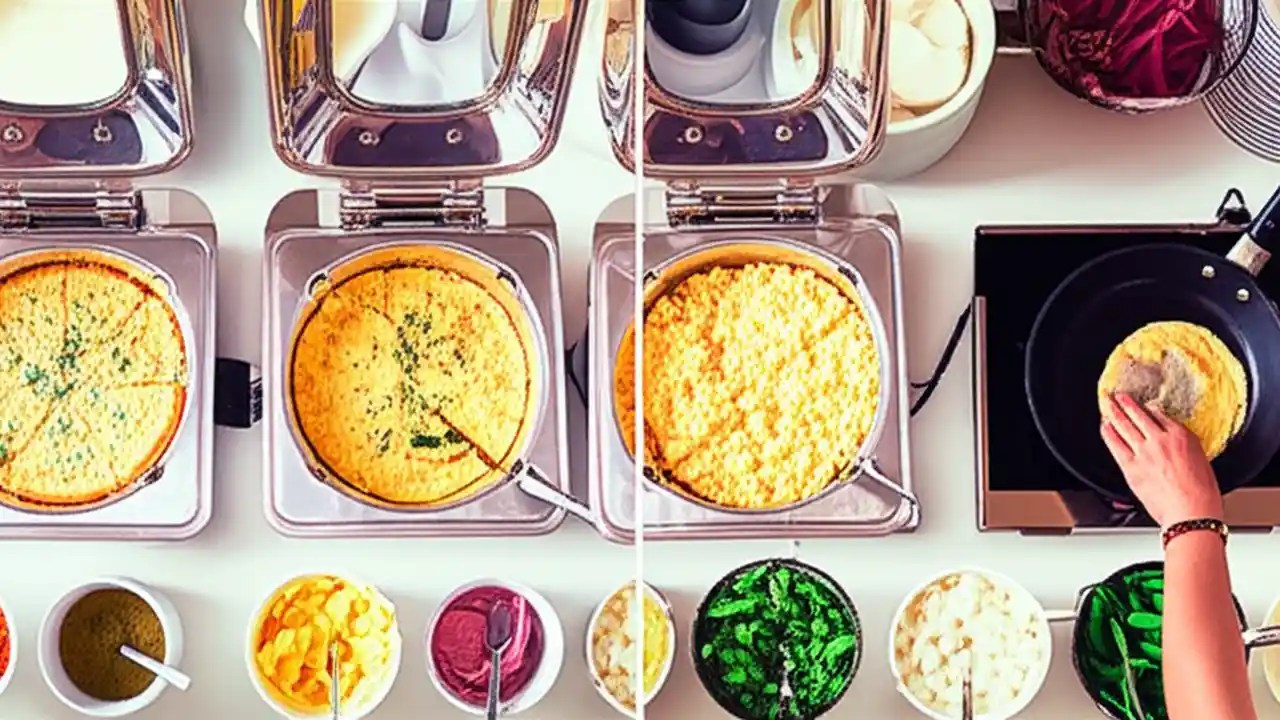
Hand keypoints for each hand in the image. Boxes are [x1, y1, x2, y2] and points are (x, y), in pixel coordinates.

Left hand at [1100, 393, 1223, 526]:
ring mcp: (1143, 451)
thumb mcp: (1201, 461)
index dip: (1148, 409)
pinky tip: (1104, 427)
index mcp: (1182, 437)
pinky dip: (1108, 432)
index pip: (1160, 416)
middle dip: (1126, 403)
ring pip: (1124, 425)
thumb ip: (1185, 450)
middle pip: (1138, 415)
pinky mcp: (1130, 465)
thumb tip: (1176, 448)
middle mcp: (1161, 440)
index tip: (1143, 406)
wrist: (1191, 512)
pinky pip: (1115, 444)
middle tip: (1118, 395)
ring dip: (1113, 411)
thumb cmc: (1202, 494)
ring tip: (1107, 403)